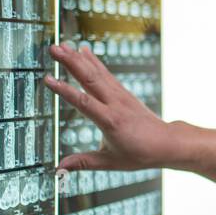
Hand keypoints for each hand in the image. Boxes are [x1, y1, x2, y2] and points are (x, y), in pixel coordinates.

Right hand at [44, 43, 179, 171]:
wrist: (167, 142)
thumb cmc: (142, 153)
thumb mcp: (111, 162)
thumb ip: (83, 163)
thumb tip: (59, 169)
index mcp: (111, 121)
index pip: (84, 103)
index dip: (65, 91)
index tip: (48, 79)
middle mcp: (116, 104)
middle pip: (90, 79)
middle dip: (71, 62)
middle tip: (53, 49)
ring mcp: (121, 96)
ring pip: (97, 73)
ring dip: (79, 58)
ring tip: (62, 45)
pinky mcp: (123, 93)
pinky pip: (106, 74)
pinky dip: (93, 61)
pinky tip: (83, 51)